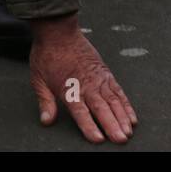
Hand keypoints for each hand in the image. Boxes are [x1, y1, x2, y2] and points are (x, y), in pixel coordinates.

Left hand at [30, 14, 137, 143]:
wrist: (59, 32)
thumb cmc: (47, 55)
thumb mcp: (38, 79)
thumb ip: (45, 101)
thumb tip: (46, 121)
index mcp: (68, 89)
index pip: (80, 112)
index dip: (89, 126)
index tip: (98, 138)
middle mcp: (86, 86)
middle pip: (101, 109)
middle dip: (112, 125)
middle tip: (121, 139)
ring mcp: (98, 79)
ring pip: (114, 101)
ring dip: (122, 118)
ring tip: (129, 132)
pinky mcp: (106, 74)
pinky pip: (119, 92)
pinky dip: (126, 105)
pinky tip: (132, 118)